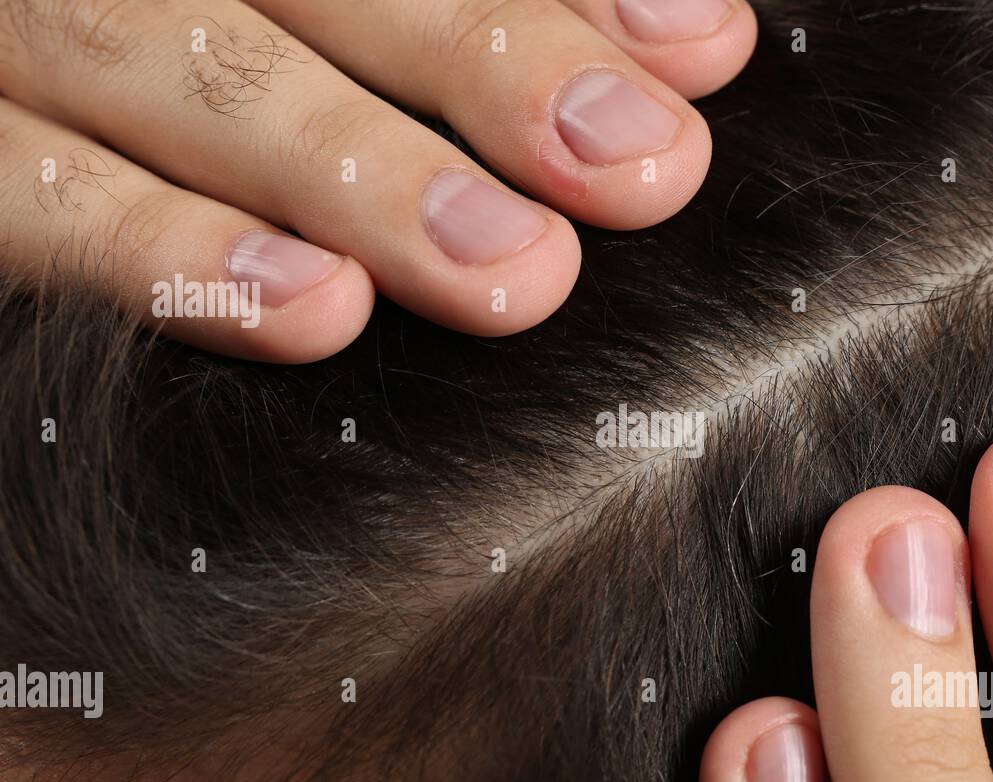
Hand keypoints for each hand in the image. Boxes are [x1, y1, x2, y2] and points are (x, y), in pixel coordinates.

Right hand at [0, 0, 754, 360]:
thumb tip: (680, 46)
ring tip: (513, 274)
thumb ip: (439, 33)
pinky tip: (308, 309)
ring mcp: (21, 37)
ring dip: (362, 172)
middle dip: (490, 62)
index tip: (698, 52)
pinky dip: (163, 253)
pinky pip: (31, 194)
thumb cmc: (166, 67)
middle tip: (642, 166)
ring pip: (189, 72)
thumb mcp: (301, 33)